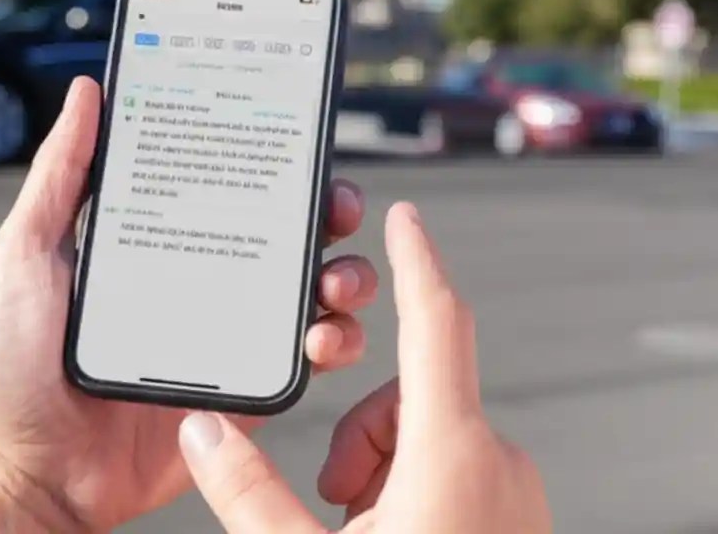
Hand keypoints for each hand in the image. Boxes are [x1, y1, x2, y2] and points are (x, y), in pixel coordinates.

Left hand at [0, 77, 376, 530]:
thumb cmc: (12, 363)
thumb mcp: (25, 251)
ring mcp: (225, 334)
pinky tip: (322, 336)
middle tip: (335, 206)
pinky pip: (305, 359)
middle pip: (284, 231)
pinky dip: (334, 342)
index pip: (226, 185)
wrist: (28, 467)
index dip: (269, 159)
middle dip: (326, 211)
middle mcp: (200, 279)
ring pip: (312, 290)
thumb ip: (61, 174)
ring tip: (336, 280)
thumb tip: (88, 93)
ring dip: (344, 274)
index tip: (296, 135)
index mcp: (158, 241)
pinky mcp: (243, 390)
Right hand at [175, 203, 550, 532]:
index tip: (406, 215)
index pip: (437, 324)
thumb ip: (251, 493)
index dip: (417, 262)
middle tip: (333, 503)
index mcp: (455, 455)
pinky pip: (457, 470)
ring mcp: (513, 494)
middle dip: (360, 431)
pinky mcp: (515, 520)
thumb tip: (202, 434)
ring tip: (360, 533)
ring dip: (382, 467)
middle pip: (415, 395)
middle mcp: (497, 461)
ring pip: (432, 437)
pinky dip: (415, 489)